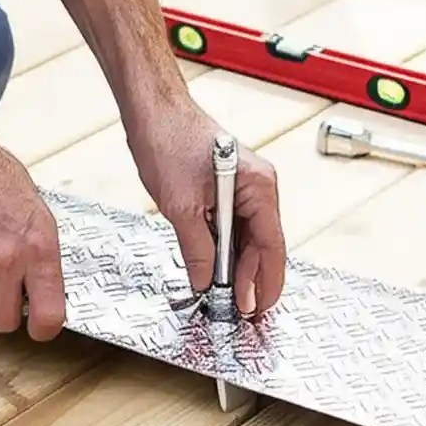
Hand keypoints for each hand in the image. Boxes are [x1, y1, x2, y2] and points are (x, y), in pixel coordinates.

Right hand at [0, 65, 66, 339]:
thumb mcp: (40, 218)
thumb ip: (43, 262)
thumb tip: (43, 298)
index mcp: (38, 249)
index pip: (47, 317)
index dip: (43, 328)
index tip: (38, 325)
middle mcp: (5, 262)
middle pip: (4, 324)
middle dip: (5, 313)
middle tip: (5, 292)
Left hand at [126, 101, 286, 314]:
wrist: (152, 112)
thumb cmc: (169, 142)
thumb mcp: (180, 206)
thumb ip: (197, 249)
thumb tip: (207, 283)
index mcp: (259, 188)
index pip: (273, 246)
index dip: (266, 282)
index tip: (258, 309)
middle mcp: (258, 187)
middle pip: (262, 245)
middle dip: (250, 280)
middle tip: (238, 313)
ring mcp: (242, 188)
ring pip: (245, 239)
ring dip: (235, 268)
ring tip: (224, 299)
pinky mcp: (224, 189)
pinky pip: (230, 227)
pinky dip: (223, 251)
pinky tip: (214, 271)